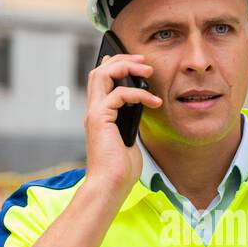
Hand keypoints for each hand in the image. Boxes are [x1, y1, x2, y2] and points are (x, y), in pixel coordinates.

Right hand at [83, 53, 161, 199]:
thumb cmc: (120, 170)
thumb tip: (142, 107)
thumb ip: (131, 121)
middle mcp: (94, 111)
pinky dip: (138, 94)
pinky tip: (153, 102)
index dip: (115, 65)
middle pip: (100, 70)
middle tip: (144, 63)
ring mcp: (95, 114)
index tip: (137, 63)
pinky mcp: (100, 119)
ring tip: (148, 71)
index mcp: (100, 115)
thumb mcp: (130, 139)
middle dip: (122, 60)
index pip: (101, 80)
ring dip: (127, 67)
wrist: (110, 186)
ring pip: (102, 74)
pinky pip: (117, 95)